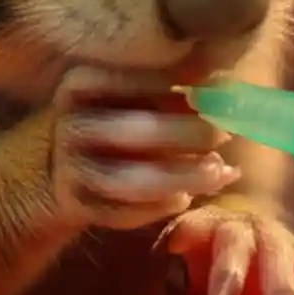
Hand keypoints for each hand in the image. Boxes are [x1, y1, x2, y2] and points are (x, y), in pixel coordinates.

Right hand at [49, 67, 236, 230]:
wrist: (65, 167)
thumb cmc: (116, 119)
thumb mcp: (135, 94)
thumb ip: (173, 87)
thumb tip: (222, 83)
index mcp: (81, 84)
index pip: (133, 81)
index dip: (181, 88)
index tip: (220, 91)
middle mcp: (70, 123)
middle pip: (135, 131)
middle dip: (188, 134)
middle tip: (227, 134)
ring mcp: (69, 167)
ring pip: (129, 180)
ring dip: (181, 177)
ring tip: (220, 171)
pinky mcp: (76, 203)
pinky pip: (121, 213)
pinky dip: (158, 208)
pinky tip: (186, 198)